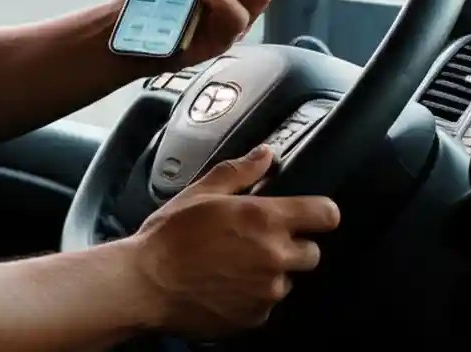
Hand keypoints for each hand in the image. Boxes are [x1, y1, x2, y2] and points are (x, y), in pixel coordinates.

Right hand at [122, 145, 339, 338]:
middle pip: (312, 252)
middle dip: (291, 246)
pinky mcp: (256, 317)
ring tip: (232, 265)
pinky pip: (266, 303)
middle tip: (256, 241)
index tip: (309, 214)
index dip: (319, 212)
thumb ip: (239, 172)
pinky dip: (252, 297)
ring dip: (269, 273)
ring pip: (287, 280)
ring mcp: (267, 291)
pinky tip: (224, 286)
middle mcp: (274, 256)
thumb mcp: (200, 193)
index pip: (326, 214)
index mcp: (265, 219)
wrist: (144, 284)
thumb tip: (264, 155)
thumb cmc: (167, 237)